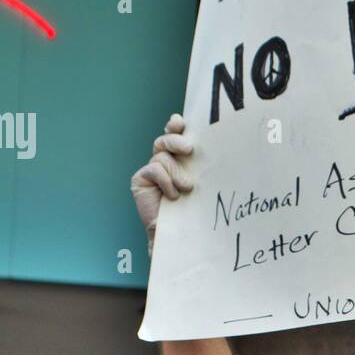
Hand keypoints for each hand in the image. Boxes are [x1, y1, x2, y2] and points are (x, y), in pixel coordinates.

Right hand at [131, 113, 194, 250]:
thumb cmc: (195, 207)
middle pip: (165, 140)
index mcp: (179, 158)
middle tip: (189, 149)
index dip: (175, 126)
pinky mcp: (141, 180)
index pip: (174, 135)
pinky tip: (172, 196)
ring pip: (162, 157)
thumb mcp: (201, 180)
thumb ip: (200, 163)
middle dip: (175, 140)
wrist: (179, 232)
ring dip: (176, 172)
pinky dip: (166, 181)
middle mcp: (163, 161)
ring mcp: (151, 170)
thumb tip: (214, 144)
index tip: (180, 122)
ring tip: (187, 188)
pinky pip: (154, 170)